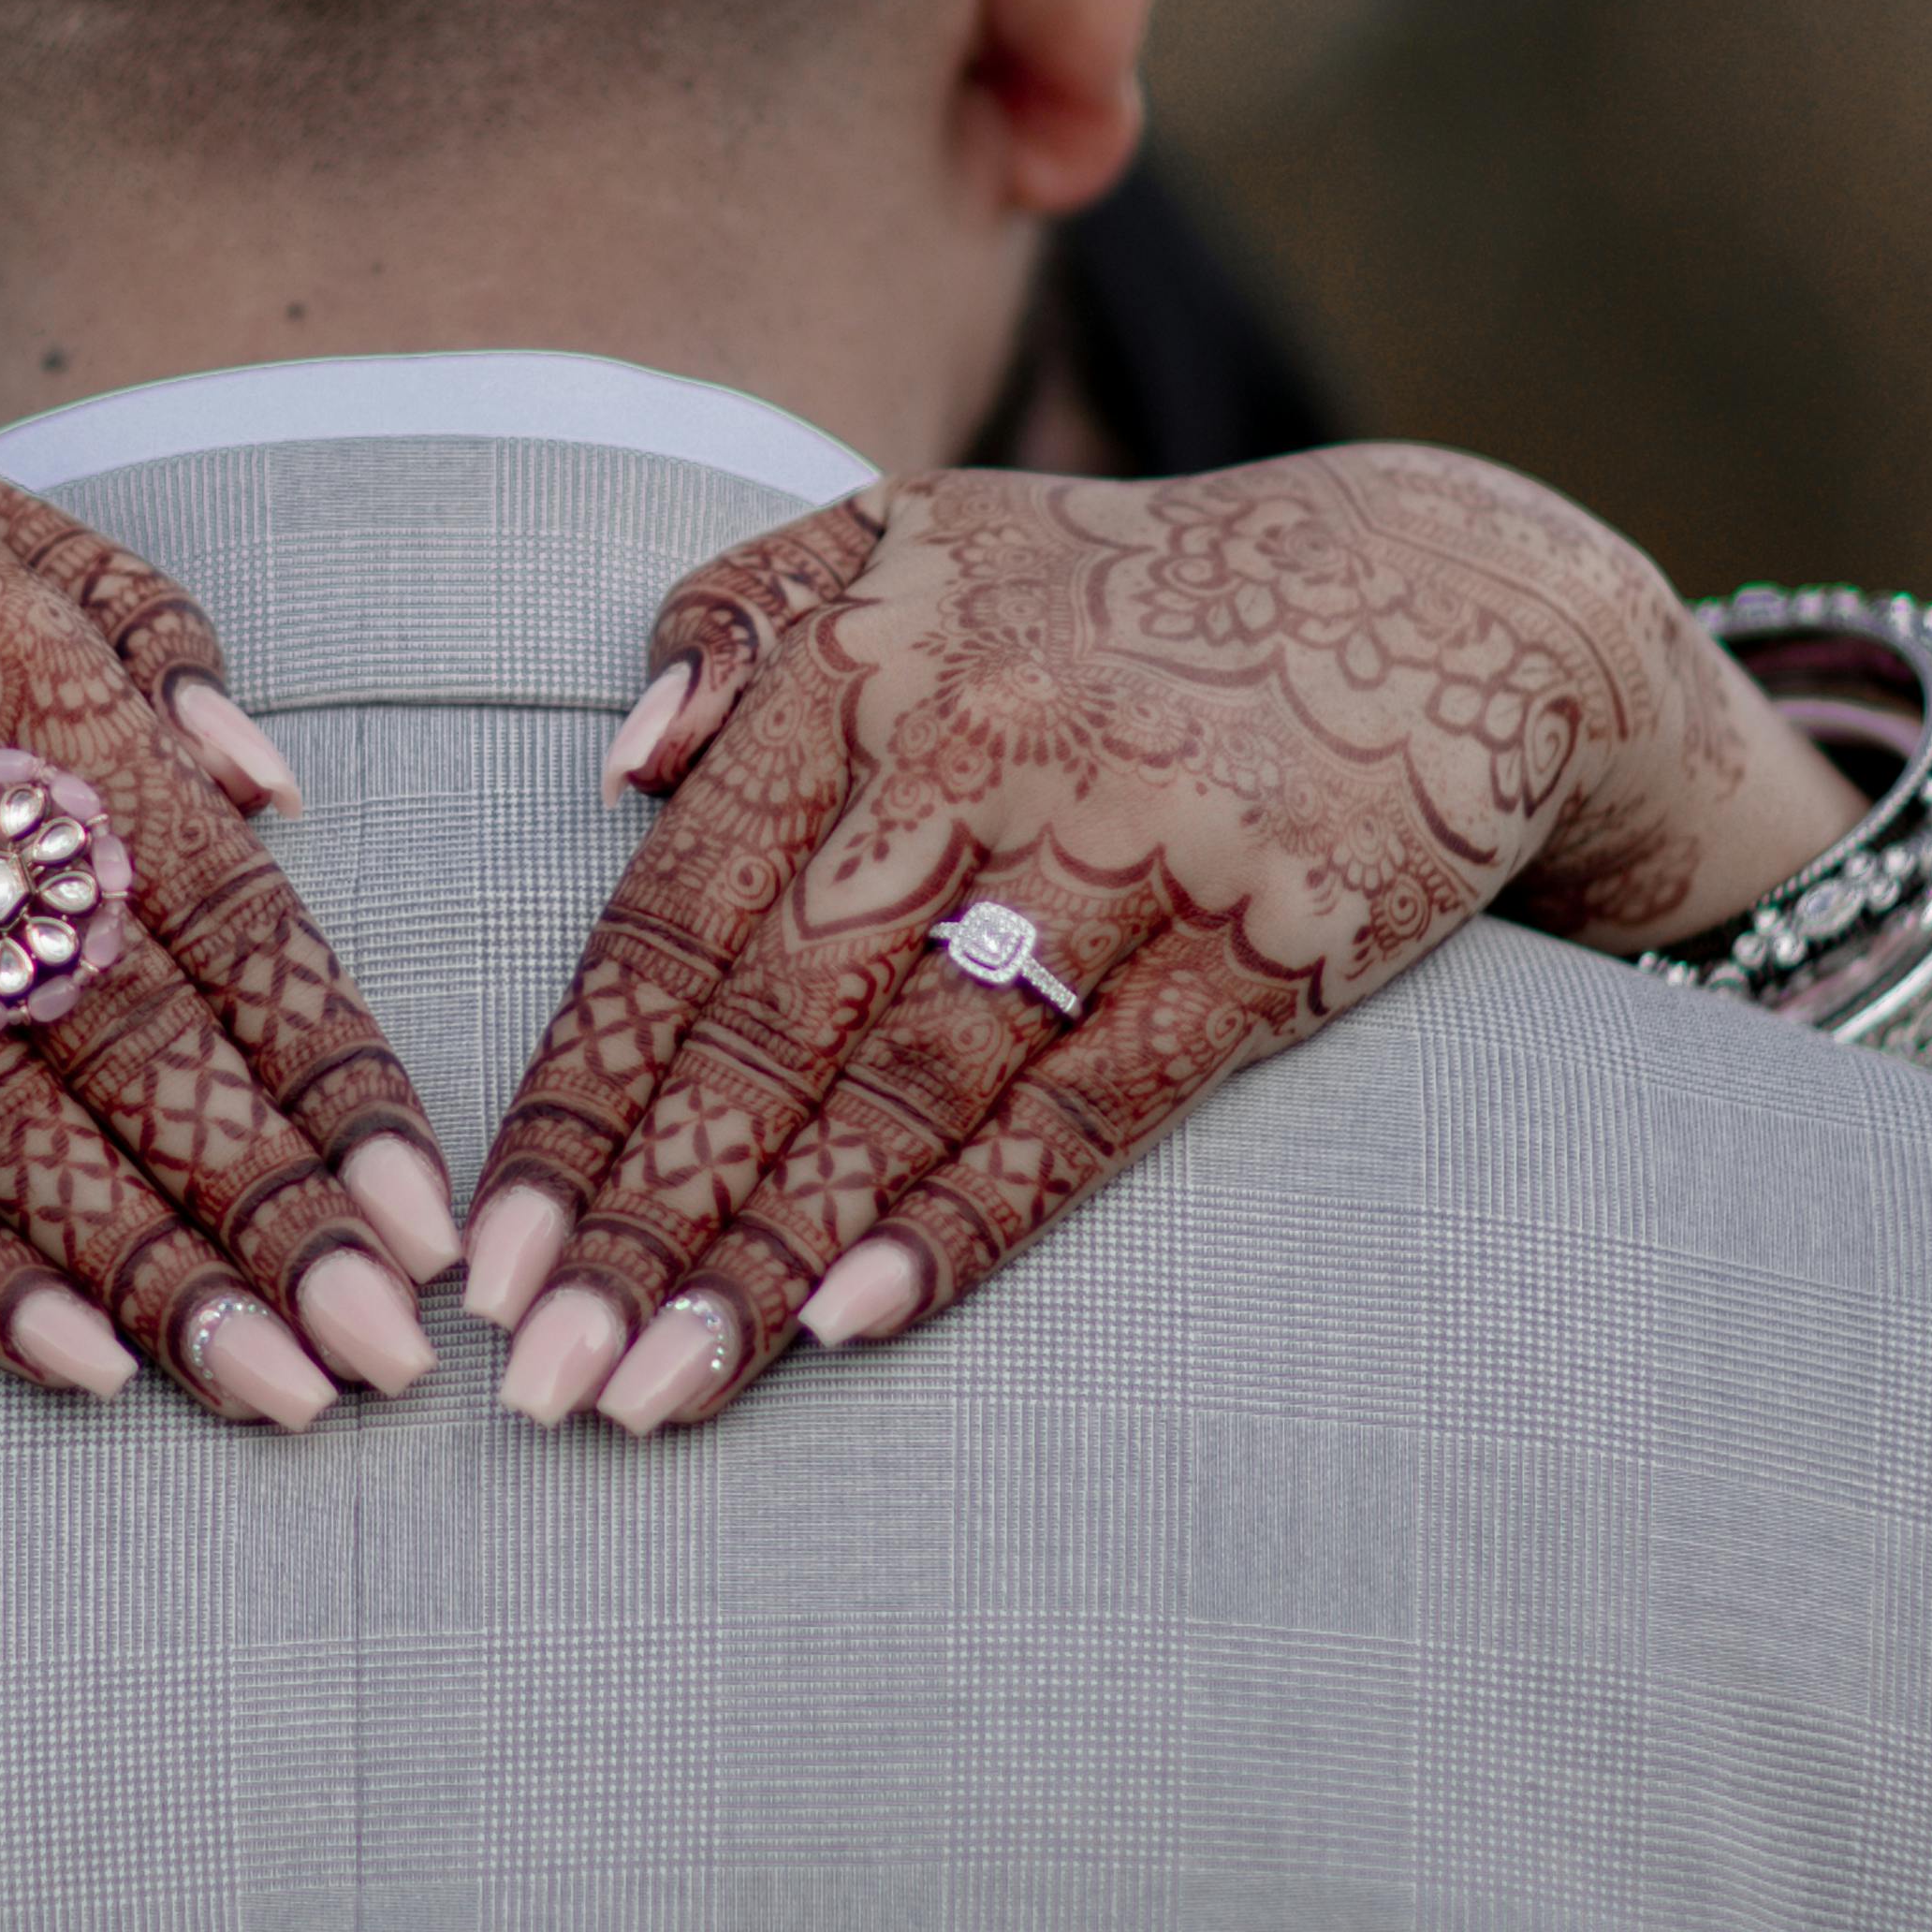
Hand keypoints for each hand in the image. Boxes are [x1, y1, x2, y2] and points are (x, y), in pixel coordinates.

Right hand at [0, 446, 459, 1425]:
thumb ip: (138, 633)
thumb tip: (280, 799)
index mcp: (7, 667)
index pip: (221, 904)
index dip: (332, 1068)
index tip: (428, 1208)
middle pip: (133, 1034)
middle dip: (277, 1206)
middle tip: (390, 1349)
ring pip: (3, 1124)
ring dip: (152, 1274)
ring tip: (274, 1391)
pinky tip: (79, 1368)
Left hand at [462, 447, 1846, 1432]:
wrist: (1446, 596)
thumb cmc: (1131, 595)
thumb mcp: (920, 539)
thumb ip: (743, 619)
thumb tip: (612, 763)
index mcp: (866, 666)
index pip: (676, 913)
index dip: (578, 1091)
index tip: (485, 1247)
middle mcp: (978, 750)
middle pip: (767, 1022)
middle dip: (639, 1214)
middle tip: (538, 1373)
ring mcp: (1126, 850)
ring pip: (908, 1084)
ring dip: (770, 1251)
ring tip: (659, 1392)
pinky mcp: (1260, 942)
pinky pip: (1087, 1105)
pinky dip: (968, 1217)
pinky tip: (857, 1321)